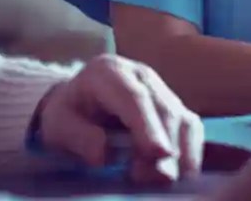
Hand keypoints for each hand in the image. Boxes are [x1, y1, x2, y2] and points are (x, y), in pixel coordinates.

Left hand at [33, 55, 202, 183]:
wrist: (77, 102)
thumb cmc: (68, 114)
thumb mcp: (58, 124)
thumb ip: (79, 137)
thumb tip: (106, 155)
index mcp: (109, 72)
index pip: (134, 98)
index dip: (148, 126)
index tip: (159, 154)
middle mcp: (142, 75)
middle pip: (164, 109)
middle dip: (165, 144)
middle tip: (158, 178)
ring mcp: (161, 89)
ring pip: (183, 118)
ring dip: (182, 151)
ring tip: (168, 178)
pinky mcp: (174, 106)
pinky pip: (191, 127)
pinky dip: (192, 150)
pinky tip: (184, 172)